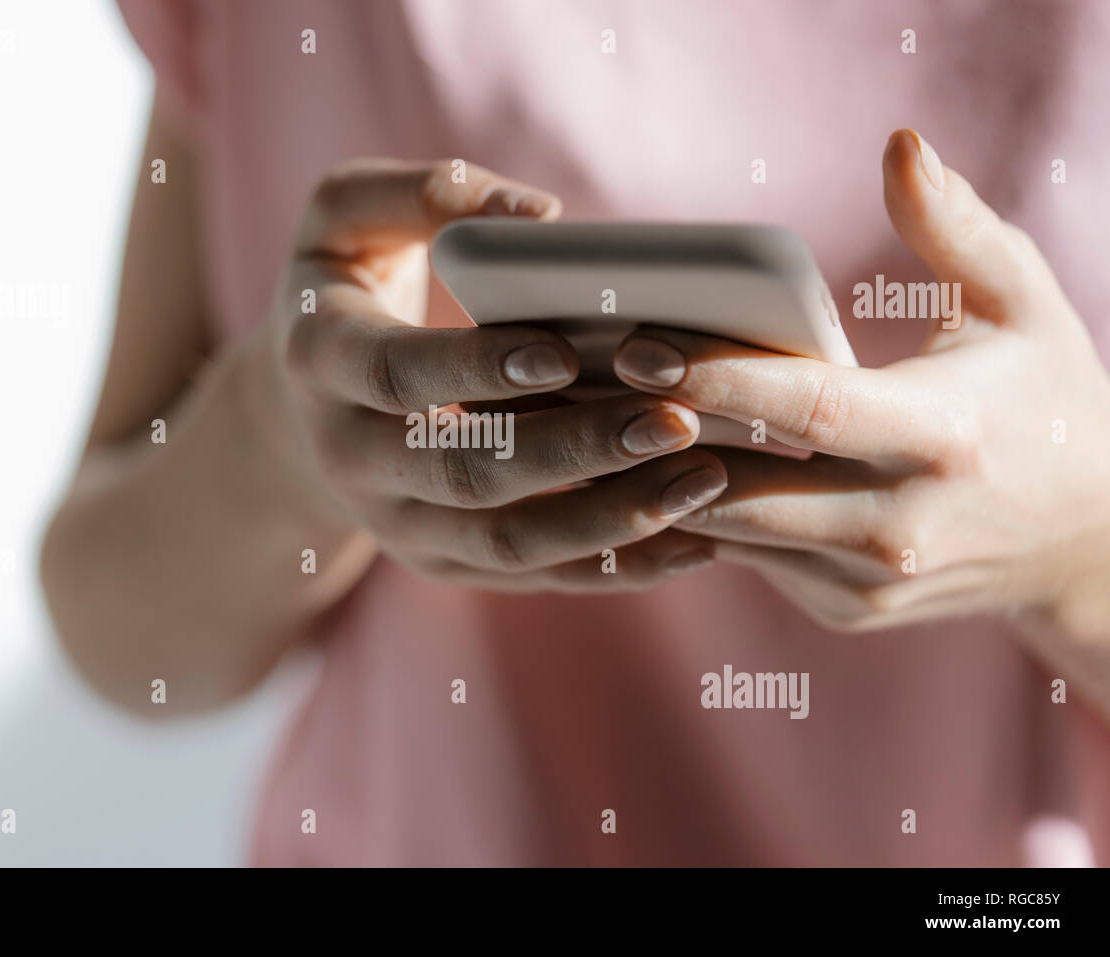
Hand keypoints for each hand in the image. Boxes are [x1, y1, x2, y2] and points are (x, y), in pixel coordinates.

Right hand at [263, 158, 729, 592]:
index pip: (395, 374)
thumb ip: (427, 193)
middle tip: (674, 421)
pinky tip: (692, 540)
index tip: (566, 350)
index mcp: (321, 360)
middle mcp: (348, 458)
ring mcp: (395, 523)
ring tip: (705, 483)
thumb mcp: (347, 217)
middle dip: (572, 451)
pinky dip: (613, 567)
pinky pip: (531, 577)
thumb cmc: (344, 288)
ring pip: (504, 544)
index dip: (476, 368)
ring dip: (608, 521)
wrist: (300, 410)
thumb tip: (539, 220)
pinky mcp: (440, 561)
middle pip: (462, 472)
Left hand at [613, 130, 1109, 632]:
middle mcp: (897, 522)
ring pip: (728, 531)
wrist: (1087, 544)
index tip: (637, 342)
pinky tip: (636, 470)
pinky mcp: (844, 610)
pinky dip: (692, 515)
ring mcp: (866, 581)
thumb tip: (898, 145)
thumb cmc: (1047, 404)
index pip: (808, 406)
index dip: (718, 375)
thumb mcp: (1020, 305)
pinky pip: (746, 558)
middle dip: (650, 436)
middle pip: (741, 484)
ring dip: (651, 481)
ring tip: (581, 425)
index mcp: (940, 437)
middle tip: (573, 386)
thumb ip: (953, 227)